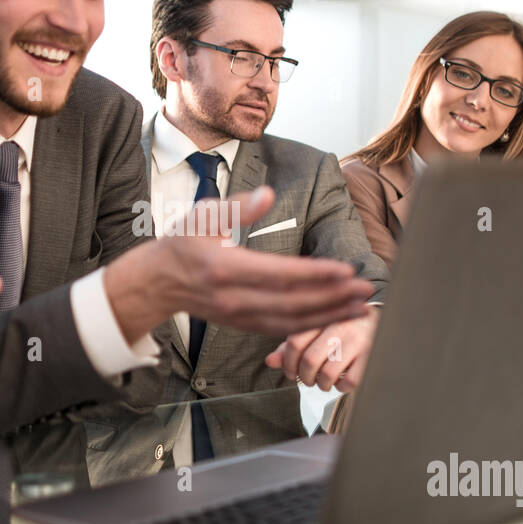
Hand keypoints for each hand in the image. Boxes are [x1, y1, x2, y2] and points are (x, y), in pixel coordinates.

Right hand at [104, 187, 373, 340]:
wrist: (157, 283)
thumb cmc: (182, 243)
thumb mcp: (203, 215)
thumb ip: (238, 206)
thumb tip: (268, 193)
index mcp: (223, 269)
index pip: (278, 275)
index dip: (314, 274)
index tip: (345, 270)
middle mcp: (233, 300)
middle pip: (291, 304)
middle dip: (332, 298)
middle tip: (365, 289)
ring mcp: (239, 317)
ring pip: (290, 322)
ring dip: (329, 315)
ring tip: (359, 307)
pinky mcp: (243, 326)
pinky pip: (282, 329)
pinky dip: (311, 325)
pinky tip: (334, 316)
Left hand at [265, 307, 378, 390]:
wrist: (382, 322)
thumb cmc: (343, 329)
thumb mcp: (317, 331)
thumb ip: (293, 345)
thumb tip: (270, 361)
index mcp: (322, 318)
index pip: (295, 342)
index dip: (288, 363)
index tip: (290, 371)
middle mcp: (338, 327)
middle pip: (309, 360)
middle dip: (304, 377)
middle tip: (307, 379)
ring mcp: (356, 342)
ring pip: (328, 373)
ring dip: (321, 384)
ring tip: (323, 382)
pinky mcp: (371, 356)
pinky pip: (350, 381)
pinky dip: (341, 387)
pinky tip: (341, 381)